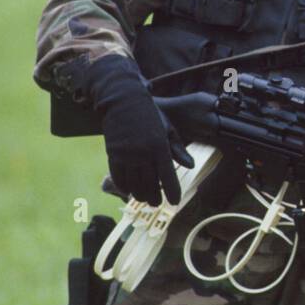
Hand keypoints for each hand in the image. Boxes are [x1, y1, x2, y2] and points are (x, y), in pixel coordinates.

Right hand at [83, 55, 192, 204]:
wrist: (123, 101)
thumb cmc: (149, 115)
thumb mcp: (168, 128)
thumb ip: (178, 149)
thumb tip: (191, 166)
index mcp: (159, 146)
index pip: (167, 176)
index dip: (172, 191)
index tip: (175, 202)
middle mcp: (143, 153)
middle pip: (149, 184)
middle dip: (154, 197)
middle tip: (157, 203)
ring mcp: (126, 154)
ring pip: (133, 184)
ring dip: (139, 194)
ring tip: (144, 198)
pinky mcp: (113, 154)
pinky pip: (117, 176)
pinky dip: (123, 186)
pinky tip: (128, 191)